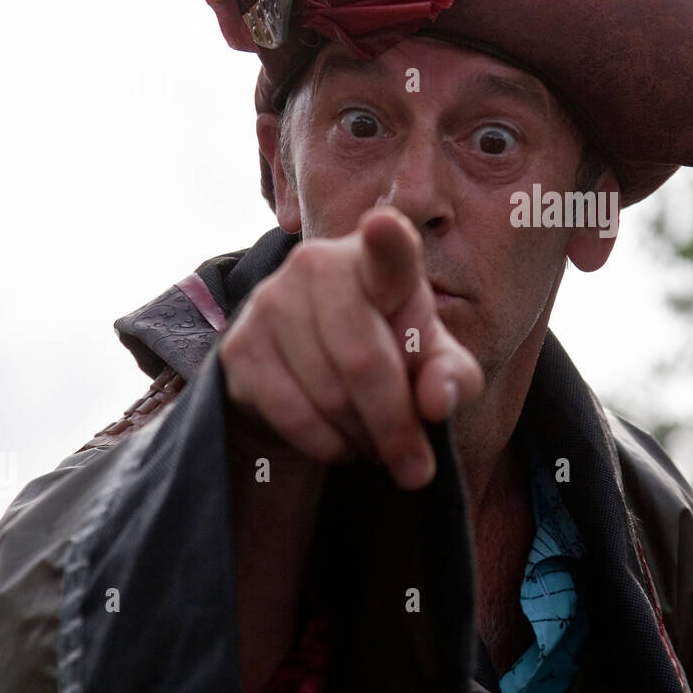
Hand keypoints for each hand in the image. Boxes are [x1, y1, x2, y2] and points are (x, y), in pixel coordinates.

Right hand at [217, 206, 483, 488]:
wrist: (312, 378)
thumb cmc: (391, 357)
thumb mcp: (434, 366)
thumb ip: (452, 377)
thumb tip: (435, 402)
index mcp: (379, 259)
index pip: (387, 250)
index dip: (386, 240)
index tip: (383, 225)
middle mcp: (318, 264)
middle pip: (364, 361)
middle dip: (396, 426)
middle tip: (416, 468)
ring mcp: (271, 301)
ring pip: (330, 395)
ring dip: (364, 438)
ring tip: (377, 442)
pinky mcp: (239, 347)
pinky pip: (293, 415)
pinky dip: (327, 444)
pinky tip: (339, 441)